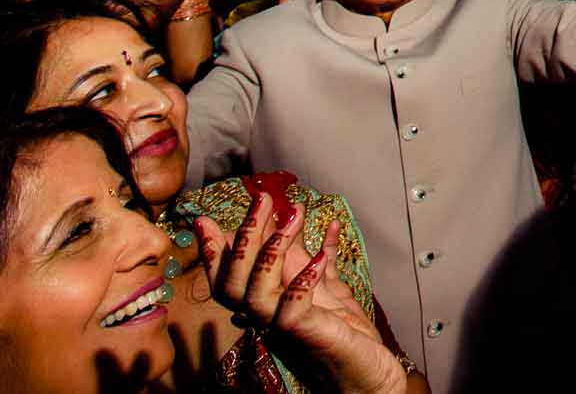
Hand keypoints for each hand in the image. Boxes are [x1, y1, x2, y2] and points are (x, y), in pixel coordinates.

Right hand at [194, 196, 409, 393]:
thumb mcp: (328, 289)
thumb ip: (311, 258)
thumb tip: (310, 220)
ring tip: (294, 215)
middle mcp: (267, 320)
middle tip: (262, 199)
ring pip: (254, 292)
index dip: (215, 252)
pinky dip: (303, 279)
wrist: (370, 375)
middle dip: (244, 236)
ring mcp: (284, 330)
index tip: (206, 220)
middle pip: (234, 282)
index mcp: (267, 307)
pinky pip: (292, 308)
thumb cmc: (347, 337)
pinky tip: (319, 256)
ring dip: (272, 249)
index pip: (228, 280)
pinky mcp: (307, 335)